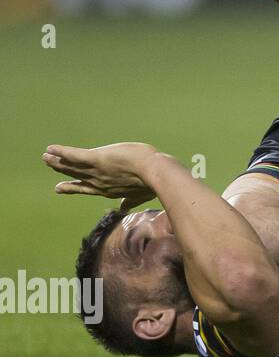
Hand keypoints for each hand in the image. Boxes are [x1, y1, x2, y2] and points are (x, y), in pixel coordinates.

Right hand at [44, 142, 160, 210]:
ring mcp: (96, 170)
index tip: (59, 188)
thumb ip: (130, 201)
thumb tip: (125, 208)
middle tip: (50, 164)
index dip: (73, 187)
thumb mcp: (140, 195)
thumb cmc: (152, 185)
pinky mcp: (97, 158)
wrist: (154, 174)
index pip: (87, 188)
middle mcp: (98, 182)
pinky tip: (51, 148)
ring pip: (73, 165)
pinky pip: (74, 155)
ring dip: (58, 161)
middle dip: (62, 170)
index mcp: (108, 189)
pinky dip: (62, 152)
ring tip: (46, 157)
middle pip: (76, 175)